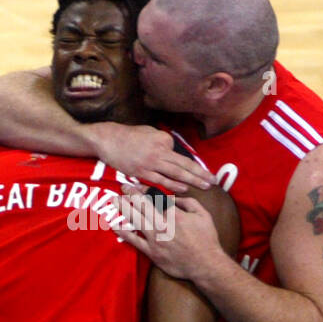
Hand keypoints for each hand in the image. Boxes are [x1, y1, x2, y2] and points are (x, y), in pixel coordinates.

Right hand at [91, 122, 216, 193]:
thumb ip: (162, 141)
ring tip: (205, 186)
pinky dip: (174, 185)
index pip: (181, 154)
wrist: (108, 139)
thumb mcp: (149, 132)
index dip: (193, 165)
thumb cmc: (129, 135)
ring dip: (193, 181)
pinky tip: (185, 189)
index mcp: (163, 141)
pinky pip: (161, 181)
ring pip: (176, 174)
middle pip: (185, 165)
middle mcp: (160, 151)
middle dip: (201, 173)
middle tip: (214, 180)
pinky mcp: (141, 173)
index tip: (205, 172)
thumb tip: (172, 149)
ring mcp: (151, 163)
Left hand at [115, 190, 221, 281]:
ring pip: (135, 220)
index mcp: (174, 214)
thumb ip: (188, 202)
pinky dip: (123, 232)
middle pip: (142, 206)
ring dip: (124, 209)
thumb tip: (172, 197)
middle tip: (121, 187)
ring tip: (114, 201)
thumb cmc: (206, 239)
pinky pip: (134, 241)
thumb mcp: (203, 214)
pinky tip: (114, 225)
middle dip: (130, 195)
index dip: (143, 189)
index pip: (155, 197)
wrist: (205, 264)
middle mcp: (162, 224)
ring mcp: (155, 239)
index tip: (135, 184)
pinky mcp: (151, 252)